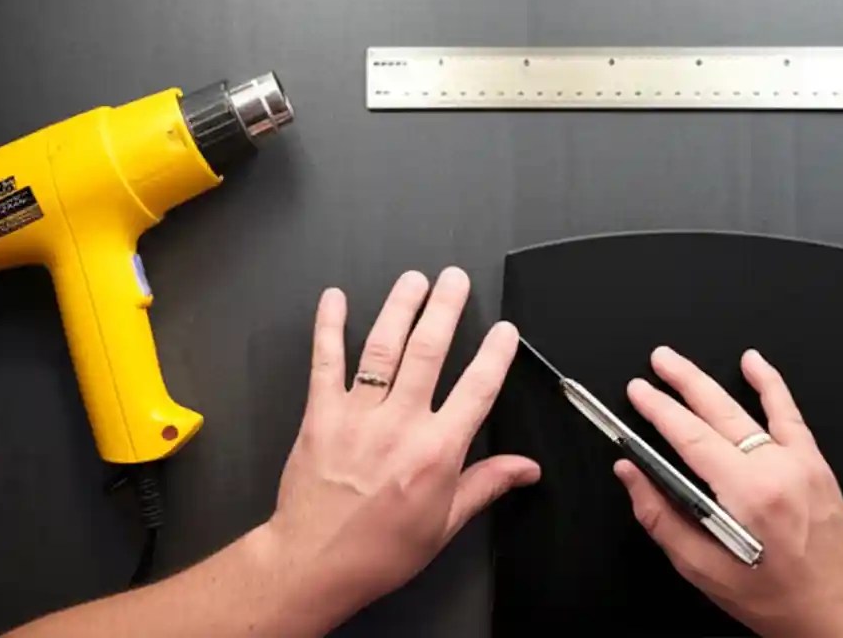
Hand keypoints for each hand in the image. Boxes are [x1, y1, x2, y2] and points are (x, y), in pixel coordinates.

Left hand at [260, 267, 539, 633]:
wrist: (315, 563)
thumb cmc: (380, 550)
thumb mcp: (445, 524)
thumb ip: (486, 484)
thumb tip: (527, 468)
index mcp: (436, 452)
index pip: (476, 389)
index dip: (495, 354)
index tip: (505, 330)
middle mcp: (399, 424)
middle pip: (429, 352)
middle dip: (445, 309)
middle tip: (456, 279)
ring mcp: (357, 415)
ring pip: (383, 348)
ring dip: (400, 308)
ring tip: (414, 279)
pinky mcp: (320, 414)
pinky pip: (325, 362)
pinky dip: (329, 327)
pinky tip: (334, 299)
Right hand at [613, 347, 842, 637]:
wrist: (836, 613)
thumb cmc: (775, 600)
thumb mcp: (703, 570)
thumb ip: (660, 518)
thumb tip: (631, 476)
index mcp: (747, 496)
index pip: (691, 437)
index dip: (660, 410)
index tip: (638, 392)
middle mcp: (777, 470)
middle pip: (717, 413)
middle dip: (680, 383)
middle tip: (655, 363)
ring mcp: (800, 463)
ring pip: (747, 409)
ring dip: (710, 381)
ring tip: (680, 363)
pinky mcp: (816, 464)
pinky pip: (790, 414)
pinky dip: (771, 385)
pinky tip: (754, 363)